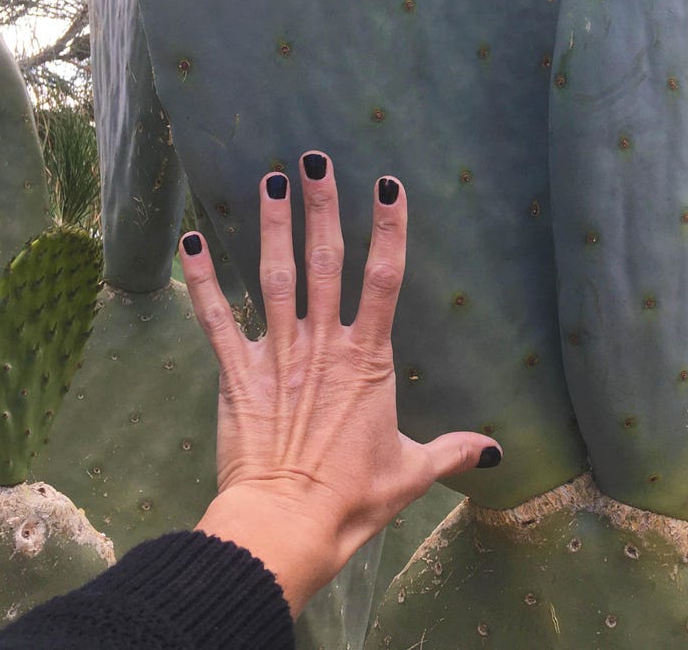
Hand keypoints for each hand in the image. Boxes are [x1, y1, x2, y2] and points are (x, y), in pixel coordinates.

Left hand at [182, 153, 500, 614]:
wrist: (286, 527)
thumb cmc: (352, 501)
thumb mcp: (410, 472)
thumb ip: (452, 451)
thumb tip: (497, 451)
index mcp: (367, 360)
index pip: (385, 279)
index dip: (389, 228)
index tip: (387, 184)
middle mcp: (323, 344)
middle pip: (326, 262)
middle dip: (322, 207)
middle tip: (314, 159)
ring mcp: (277, 355)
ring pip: (276, 277)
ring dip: (272, 227)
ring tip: (269, 180)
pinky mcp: (236, 375)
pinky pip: (216, 320)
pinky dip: (202, 281)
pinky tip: (190, 243)